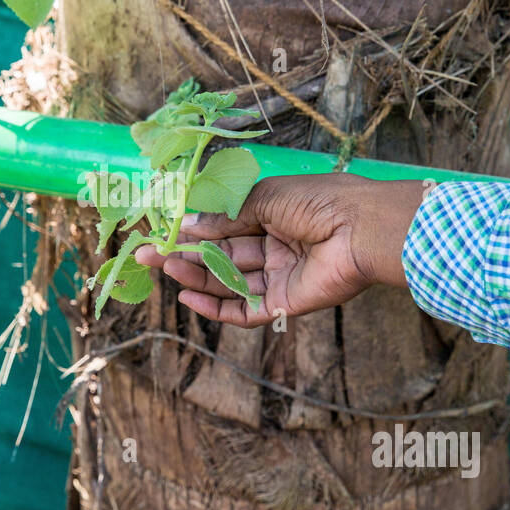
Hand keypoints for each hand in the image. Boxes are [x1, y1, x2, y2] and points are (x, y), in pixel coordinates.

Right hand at [134, 174, 427, 327]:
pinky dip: (217, 306)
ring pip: (229, 282)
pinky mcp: (284, 304)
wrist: (362, 228)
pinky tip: (190, 296)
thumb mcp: (265, 198)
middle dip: (185, 254)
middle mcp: (275, 247)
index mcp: (273, 216)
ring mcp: (279, 277)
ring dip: (196, 276)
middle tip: (147, 254)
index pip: (225, 227)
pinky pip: (245, 310)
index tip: (161, 231)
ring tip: (163, 268)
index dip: (194, 231)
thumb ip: (226, 217)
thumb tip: (188, 225)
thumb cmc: (320, 201)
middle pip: (222, 256)